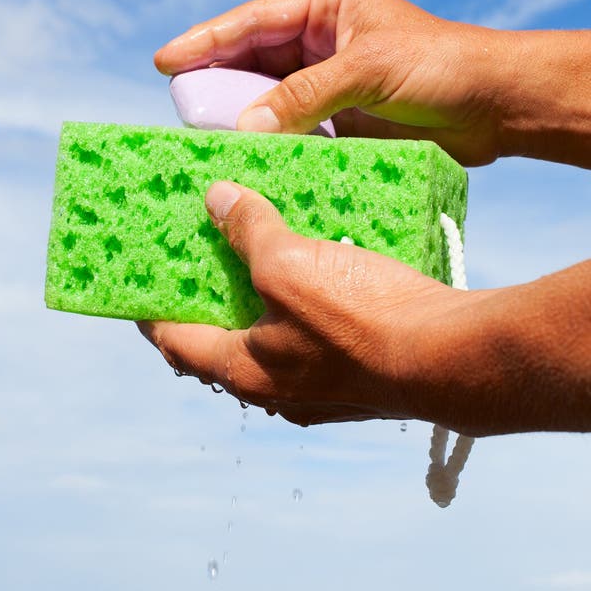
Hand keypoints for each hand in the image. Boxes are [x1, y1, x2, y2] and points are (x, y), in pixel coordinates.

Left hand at [138, 180, 489, 433]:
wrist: (450, 356)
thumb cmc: (361, 317)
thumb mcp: (290, 263)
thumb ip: (249, 231)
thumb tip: (217, 199)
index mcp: (245, 371)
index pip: (176, 343)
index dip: (151, 314)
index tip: (139, 292)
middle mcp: (276, 391)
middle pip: (222, 348)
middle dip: (207, 310)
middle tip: (201, 269)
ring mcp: (319, 389)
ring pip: (272, 346)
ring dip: (259, 311)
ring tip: (258, 265)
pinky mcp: (357, 377)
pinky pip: (313, 343)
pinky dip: (301, 314)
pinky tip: (318, 279)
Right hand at [155, 0, 511, 166]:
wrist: (493, 104)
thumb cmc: (440, 66)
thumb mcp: (367, 70)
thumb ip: (304, 95)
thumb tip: (245, 127)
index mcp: (327, 4)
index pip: (253, 21)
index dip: (206, 40)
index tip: (164, 61)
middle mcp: (323, 38)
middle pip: (254, 58)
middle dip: (216, 80)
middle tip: (177, 106)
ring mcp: (331, 79)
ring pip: (269, 95)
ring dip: (241, 115)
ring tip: (200, 136)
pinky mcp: (343, 116)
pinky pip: (294, 125)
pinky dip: (271, 139)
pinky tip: (247, 154)